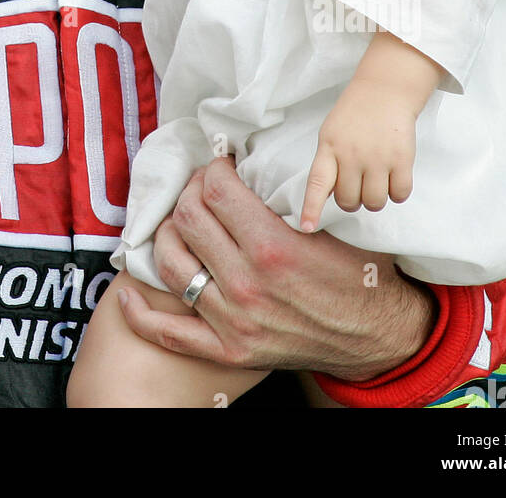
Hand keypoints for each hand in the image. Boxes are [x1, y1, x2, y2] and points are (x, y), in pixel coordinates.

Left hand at [118, 157, 434, 379]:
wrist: (377, 336)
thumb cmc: (357, 273)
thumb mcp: (331, 223)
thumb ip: (288, 193)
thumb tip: (250, 155)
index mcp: (273, 246)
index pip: (214, 188)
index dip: (214, 168)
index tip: (222, 166)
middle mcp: (246, 284)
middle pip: (187, 217)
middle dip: (191, 192)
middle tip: (203, 189)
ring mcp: (233, 321)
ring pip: (169, 263)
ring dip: (166, 234)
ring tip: (180, 222)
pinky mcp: (228, 351)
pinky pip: (168, 331)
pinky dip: (140, 311)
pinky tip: (127, 288)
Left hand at [301, 80, 416, 231]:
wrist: (385, 91)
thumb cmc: (354, 115)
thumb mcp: (331, 134)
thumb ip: (329, 163)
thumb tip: (330, 197)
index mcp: (329, 147)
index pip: (317, 183)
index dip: (311, 207)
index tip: (307, 227)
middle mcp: (351, 154)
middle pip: (350, 201)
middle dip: (354, 200)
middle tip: (359, 182)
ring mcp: (377, 157)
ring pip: (375, 203)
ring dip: (376, 198)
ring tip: (376, 178)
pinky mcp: (402, 159)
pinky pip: (400, 195)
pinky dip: (397, 192)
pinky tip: (394, 176)